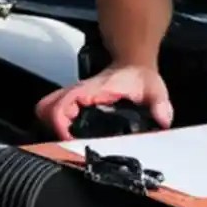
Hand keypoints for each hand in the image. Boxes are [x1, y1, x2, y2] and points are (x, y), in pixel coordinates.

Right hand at [34, 63, 172, 140]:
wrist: (133, 63)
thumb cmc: (139, 76)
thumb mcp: (153, 88)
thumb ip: (159, 104)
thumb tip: (162, 119)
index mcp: (92, 91)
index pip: (61, 104)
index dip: (60, 125)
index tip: (70, 140)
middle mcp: (78, 92)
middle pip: (44, 107)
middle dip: (50, 128)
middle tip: (67, 144)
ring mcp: (74, 97)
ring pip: (45, 109)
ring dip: (51, 127)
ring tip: (69, 143)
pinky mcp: (74, 102)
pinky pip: (55, 112)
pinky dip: (57, 125)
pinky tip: (73, 137)